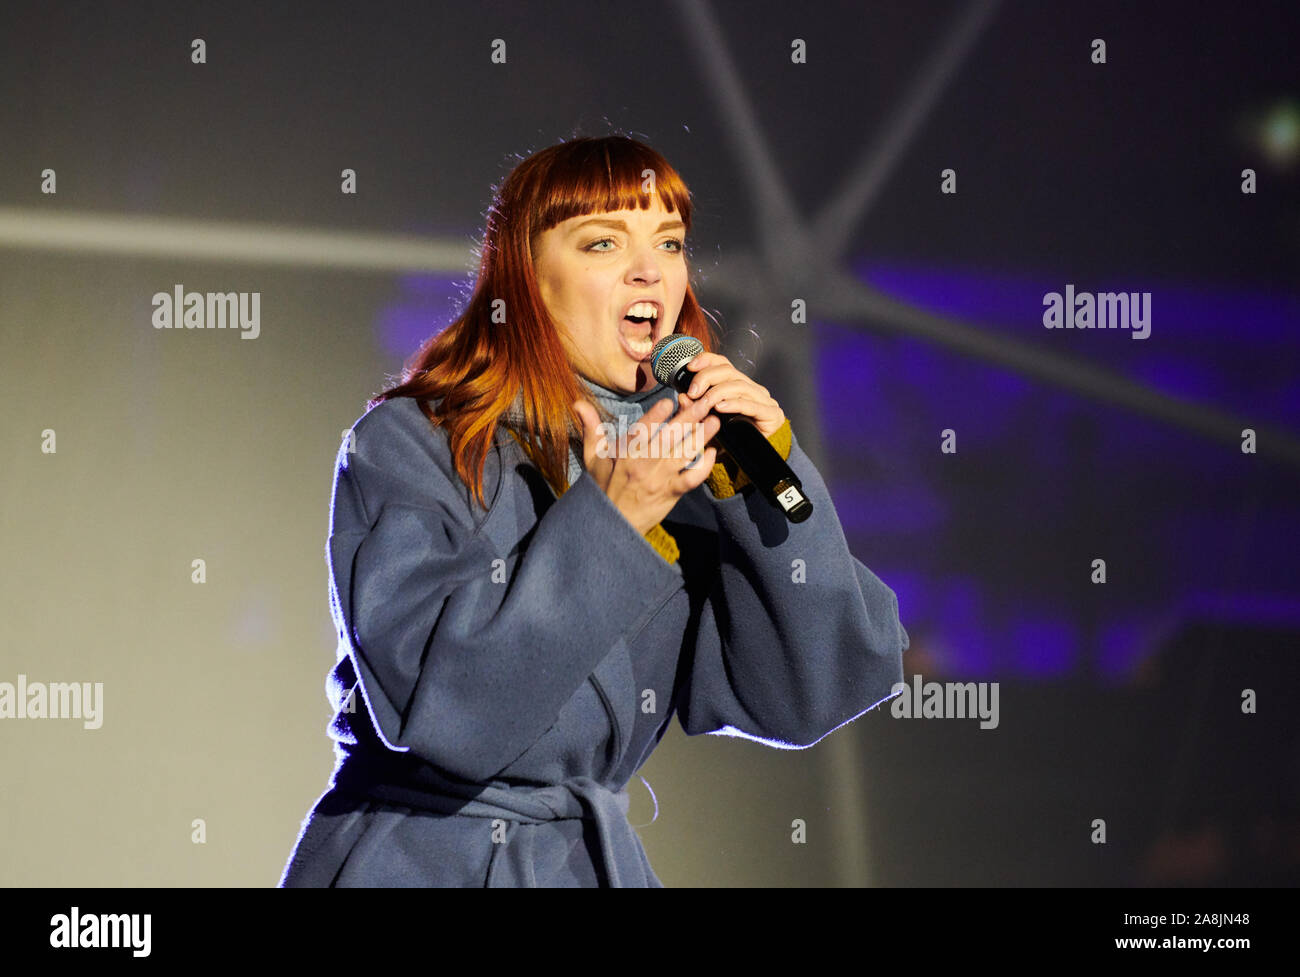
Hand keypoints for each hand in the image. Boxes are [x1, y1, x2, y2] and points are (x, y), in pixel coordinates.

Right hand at [573, 395, 719, 535]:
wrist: (611, 525)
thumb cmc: (602, 487)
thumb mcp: (593, 457)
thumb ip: (591, 428)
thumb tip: (578, 403)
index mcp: (624, 453)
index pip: (640, 430)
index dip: (655, 416)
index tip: (668, 400)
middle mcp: (642, 464)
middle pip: (668, 437)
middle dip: (689, 417)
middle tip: (705, 400)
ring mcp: (658, 479)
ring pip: (683, 453)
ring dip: (701, 436)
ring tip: (715, 421)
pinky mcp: (671, 493)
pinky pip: (691, 479)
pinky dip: (703, 466)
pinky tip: (712, 453)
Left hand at [679, 352, 785, 437]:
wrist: (748, 460)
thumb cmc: (726, 439)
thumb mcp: (705, 423)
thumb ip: (694, 409)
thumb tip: (682, 396)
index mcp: (738, 384)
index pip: (723, 364)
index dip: (707, 360)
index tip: (690, 367)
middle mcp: (752, 388)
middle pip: (729, 371)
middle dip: (707, 378)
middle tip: (693, 392)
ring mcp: (764, 400)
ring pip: (739, 385)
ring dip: (718, 392)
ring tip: (705, 402)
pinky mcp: (772, 414)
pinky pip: (752, 405)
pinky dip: (735, 404)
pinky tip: (721, 408)